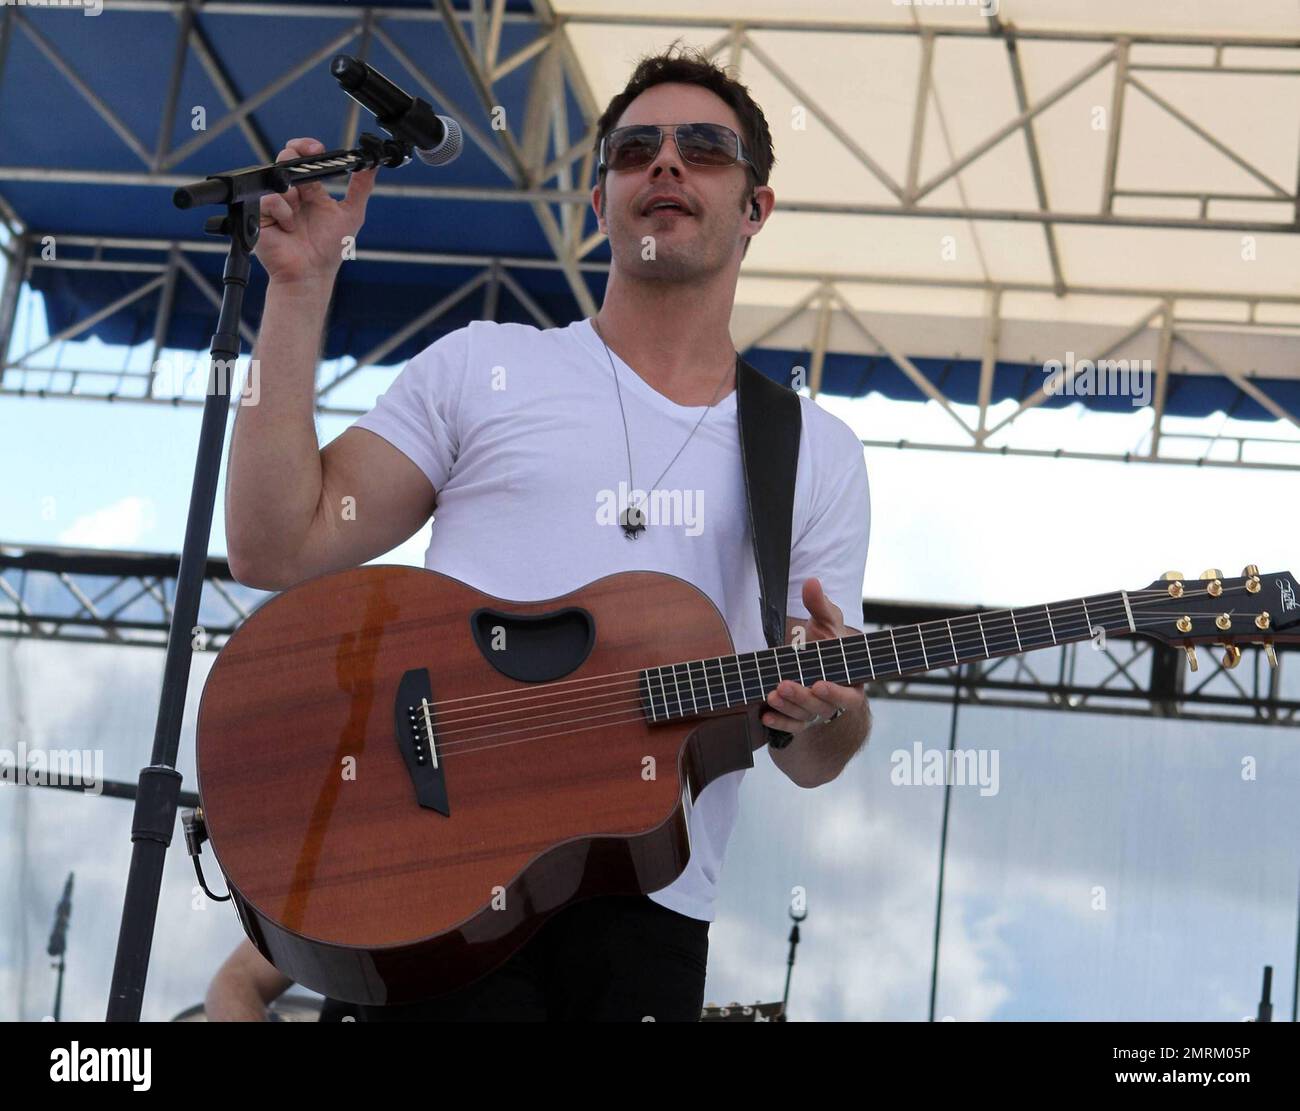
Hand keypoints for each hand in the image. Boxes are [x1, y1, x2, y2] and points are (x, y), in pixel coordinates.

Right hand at [253, 137, 377, 287]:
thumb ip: (361, 188)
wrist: (310, 273)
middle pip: (285, 158)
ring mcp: (276, 203)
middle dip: (295, 159)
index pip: (304, 157)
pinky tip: (288, 229)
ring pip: (278, 179)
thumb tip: (372, 164)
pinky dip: (283, 213)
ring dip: (294, 196)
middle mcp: (292, 193)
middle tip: (308, 178)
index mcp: (311, 190)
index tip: (317, 148)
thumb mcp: (352, 214)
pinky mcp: (261, 215)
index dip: (307, 147)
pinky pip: (270, 200)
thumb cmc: (329, 249)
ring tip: (299, 217)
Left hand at [762, 578, 866, 735]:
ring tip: (772, 693)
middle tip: (784, 685)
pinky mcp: (798, 719)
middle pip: (821, 707)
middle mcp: (834, 701)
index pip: (848, 696)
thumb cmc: (826, 642)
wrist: (815, 664)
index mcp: (850, 682)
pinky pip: (790, 727)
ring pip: (804, 716)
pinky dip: (778, 722)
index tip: (819, 684)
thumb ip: (820, 605)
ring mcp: (815, 712)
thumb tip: (811, 582)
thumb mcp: (826, 622)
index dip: (835, 693)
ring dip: (788, 707)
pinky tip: (765, 716)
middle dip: (802, 697)